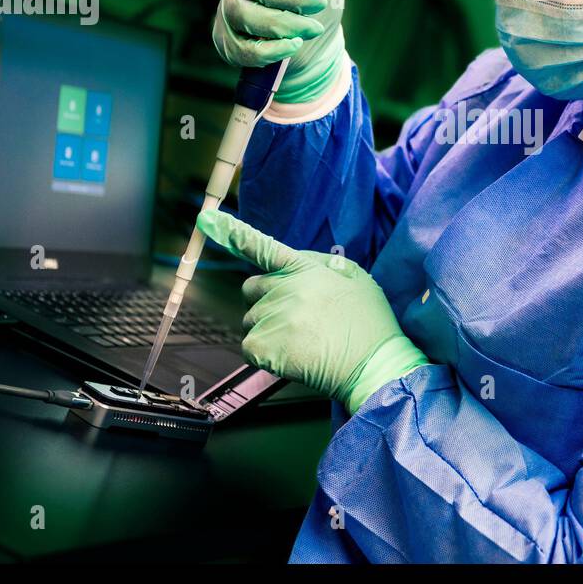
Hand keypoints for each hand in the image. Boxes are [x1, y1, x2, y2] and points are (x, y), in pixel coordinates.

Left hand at [197, 210, 426, 414]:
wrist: (374, 364)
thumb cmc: (369, 324)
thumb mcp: (355, 279)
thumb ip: (320, 265)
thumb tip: (293, 263)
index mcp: (306, 269)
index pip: (264, 247)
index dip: (234, 233)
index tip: (208, 219)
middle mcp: (285, 288)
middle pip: (251, 289)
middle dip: (266, 301)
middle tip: (297, 319)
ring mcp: (273, 317)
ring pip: (251, 320)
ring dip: (268, 330)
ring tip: (302, 340)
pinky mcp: (264, 346)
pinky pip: (249, 347)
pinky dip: (265, 355)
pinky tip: (292, 357)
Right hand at [212, 0, 345, 102]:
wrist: (314, 49)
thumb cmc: (317, 3)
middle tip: (320, 6)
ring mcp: (230, 12)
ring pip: (247, 16)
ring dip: (285, 25)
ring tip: (311, 29)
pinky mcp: (230, 43)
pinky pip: (243, 48)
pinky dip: (270, 50)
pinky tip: (292, 46)